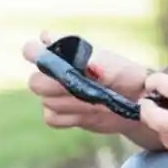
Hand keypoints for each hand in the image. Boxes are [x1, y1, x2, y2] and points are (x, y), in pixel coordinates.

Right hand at [21, 30, 149, 136]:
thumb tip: (87, 65)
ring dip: (71, 104)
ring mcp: (55, 93)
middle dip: (56, 89)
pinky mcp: (59, 113)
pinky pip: (51, 118)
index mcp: (63, 51)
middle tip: (80, 89)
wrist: (135, 103)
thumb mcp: (115, 67)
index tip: (52, 63)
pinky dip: (69, 118)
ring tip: (96, 101)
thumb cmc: (125, 76)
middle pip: (34, 82)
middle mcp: (55, 71)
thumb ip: (97, 63)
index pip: (32, 49)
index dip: (34, 55)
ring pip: (45, 102)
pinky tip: (89, 113)